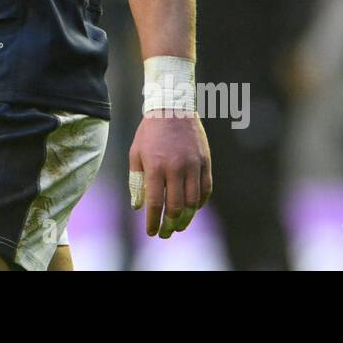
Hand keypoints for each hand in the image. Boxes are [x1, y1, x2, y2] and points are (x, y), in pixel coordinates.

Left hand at [128, 114, 211, 237]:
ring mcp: (193, 165)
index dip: (153, 221)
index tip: (150, 232)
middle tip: (165, 234)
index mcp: (156, 167)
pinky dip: (200, 203)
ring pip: (193, 202)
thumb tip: (138, 207)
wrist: (172, 107)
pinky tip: (193, 209)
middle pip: (176, 207)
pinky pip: (206, 189)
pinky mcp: (205, 162)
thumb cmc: (150, 132)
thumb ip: (136, 181)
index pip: (155, 203)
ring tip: (180, 226)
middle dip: (170, 225)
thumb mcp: (136, 153)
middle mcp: (176, 168)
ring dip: (187, 219)